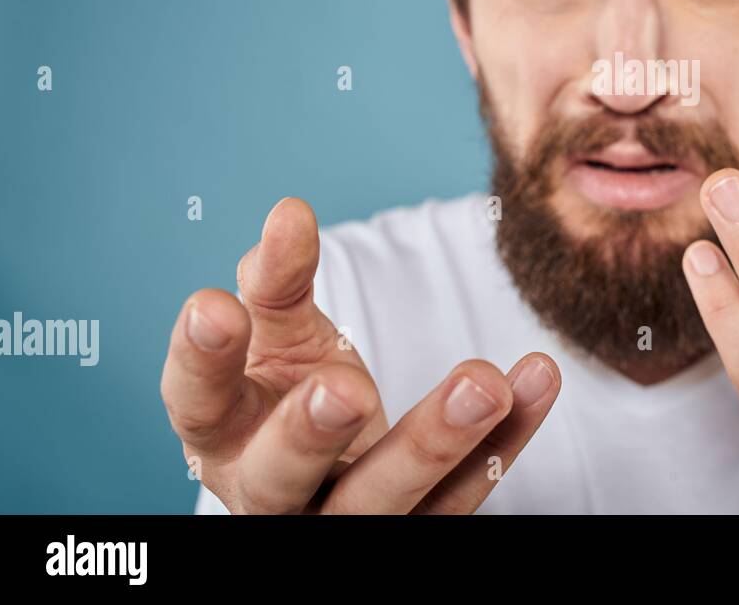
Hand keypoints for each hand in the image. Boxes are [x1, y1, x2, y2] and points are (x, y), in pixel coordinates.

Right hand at [160, 197, 560, 512]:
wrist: (327, 473)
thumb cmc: (286, 394)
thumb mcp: (278, 338)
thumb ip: (278, 281)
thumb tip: (290, 214)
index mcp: (223, 435)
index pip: (199, 404)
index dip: (203, 360)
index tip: (216, 304)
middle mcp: (272, 492)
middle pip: (283, 474)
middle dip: (311, 432)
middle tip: (348, 388)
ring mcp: (347, 519)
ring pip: (384, 497)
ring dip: (437, 440)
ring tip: (484, 382)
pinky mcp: (418, 525)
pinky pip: (467, 489)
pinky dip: (508, 436)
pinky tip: (540, 380)